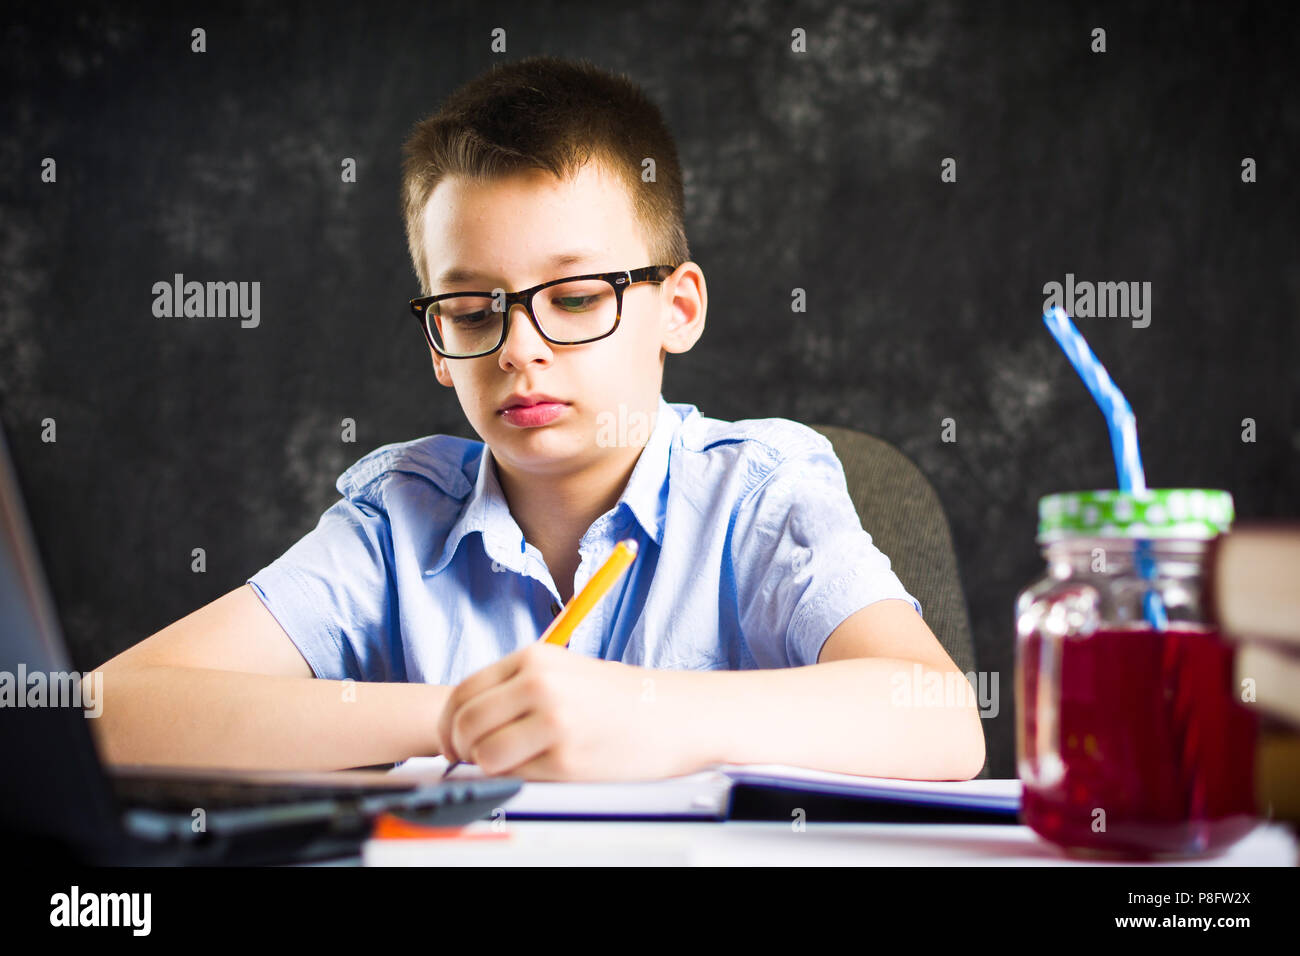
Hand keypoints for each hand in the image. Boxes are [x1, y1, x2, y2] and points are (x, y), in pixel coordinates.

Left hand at [436, 642, 696, 780]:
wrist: (673, 715)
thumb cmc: (621, 698)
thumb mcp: (566, 673)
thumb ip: (518, 688)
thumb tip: (468, 722)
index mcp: (535, 658)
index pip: (464, 690)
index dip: (450, 722)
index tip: (452, 741)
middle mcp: (539, 684)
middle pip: (465, 722)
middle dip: (458, 748)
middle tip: (469, 761)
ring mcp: (552, 720)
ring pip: (482, 754)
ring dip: (487, 766)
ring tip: (511, 764)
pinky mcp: (565, 757)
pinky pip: (514, 776)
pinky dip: (517, 779)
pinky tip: (541, 769)